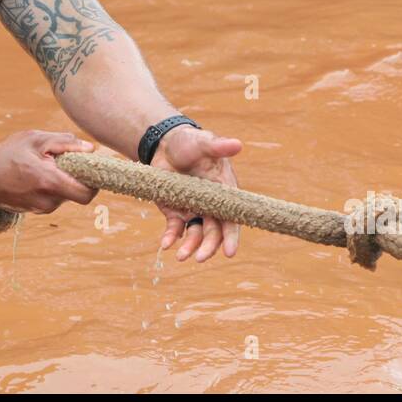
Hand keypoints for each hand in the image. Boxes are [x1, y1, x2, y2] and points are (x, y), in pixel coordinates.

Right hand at [0, 130, 97, 213]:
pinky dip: (52, 187)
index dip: (94, 181)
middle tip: (67, 160)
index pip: (87, 193)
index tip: (91, 166)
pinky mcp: (35, 210)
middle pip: (78, 193)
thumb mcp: (35, 139)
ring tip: (45, 164)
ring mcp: (41, 208)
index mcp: (50, 182)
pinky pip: (53, 198)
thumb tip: (91, 148)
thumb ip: (65, 143)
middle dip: (78, 178)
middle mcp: (48, 201)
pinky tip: (37, 174)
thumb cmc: (7, 154)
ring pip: (65, 195)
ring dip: (63, 181)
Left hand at [150, 125, 242, 261]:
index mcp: (224, 191)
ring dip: (190, 247)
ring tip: (180, 256)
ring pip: (195, 234)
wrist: (165, 145)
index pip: (231, 218)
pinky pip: (175, 228)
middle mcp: (211, 205)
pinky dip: (171, 237)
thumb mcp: (203, 142)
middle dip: (208, 247)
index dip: (231, 236)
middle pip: (213, 232)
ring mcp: (192, 209)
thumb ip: (218, 146)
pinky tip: (165, 244)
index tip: (230, 252)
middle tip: (200, 258)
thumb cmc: (190, 142)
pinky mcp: (174, 211)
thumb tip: (237, 144)